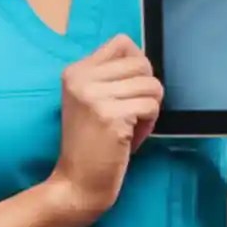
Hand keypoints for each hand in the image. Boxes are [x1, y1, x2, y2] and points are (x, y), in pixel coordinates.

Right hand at [50, 34, 163, 218]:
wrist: (76, 184)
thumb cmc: (91, 144)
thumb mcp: (90, 100)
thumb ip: (110, 76)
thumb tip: (143, 57)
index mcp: (75, 71)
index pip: (121, 42)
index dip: (136, 65)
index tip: (129, 90)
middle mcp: (81, 79)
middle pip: (141, 63)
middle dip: (146, 90)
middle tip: (131, 114)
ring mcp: (95, 96)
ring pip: (151, 85)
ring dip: (149, 109)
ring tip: (130, 127)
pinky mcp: (111, 116)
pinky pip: (151, 106)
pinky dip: (149, 124)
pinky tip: (130, 137)